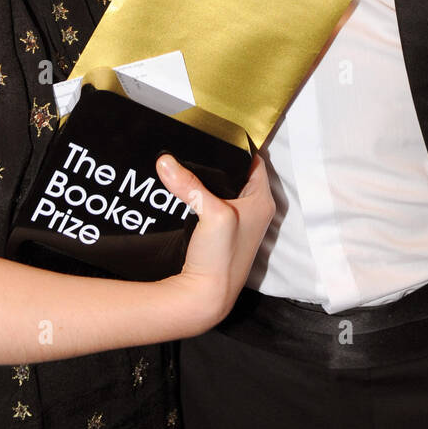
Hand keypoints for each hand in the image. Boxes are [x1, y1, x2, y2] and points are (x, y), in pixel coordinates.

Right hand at [156, 153, 274, 331]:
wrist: (204, 298)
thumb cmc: (221, 259)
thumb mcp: (211, 214)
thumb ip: (190, 185)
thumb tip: (166, 161)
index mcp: (262, 202)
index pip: (254, 161)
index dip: (239, 145)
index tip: (218, 130)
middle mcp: (254, 211)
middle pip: (237, 175)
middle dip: (218, 160)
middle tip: (196, 142)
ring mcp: (238, 224)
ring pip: (223, 190)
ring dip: (207, 179)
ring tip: (186, 159)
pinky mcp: (221, 235)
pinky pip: (212, 205)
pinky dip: (200, 196)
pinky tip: (182, 188)